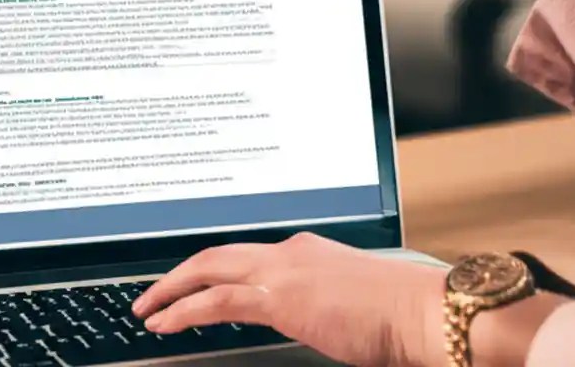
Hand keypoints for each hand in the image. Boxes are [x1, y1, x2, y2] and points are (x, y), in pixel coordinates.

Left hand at [133, 233, 445, 366]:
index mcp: (306, 250)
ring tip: (147, 311)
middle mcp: (289, 252)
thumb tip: (310, 318)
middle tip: (150, 293)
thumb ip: (319, 304)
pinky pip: (216, 301)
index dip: (212, 270)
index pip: (245, 257)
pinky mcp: (281, 298)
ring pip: (207, 271)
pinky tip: (166, 323)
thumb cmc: (404, 314)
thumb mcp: (350, 302)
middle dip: (178, 273)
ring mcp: (283, 271)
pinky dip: (184, 310)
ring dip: (170, 291)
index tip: (191, 284)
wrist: (426, 312)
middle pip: (216, 255)